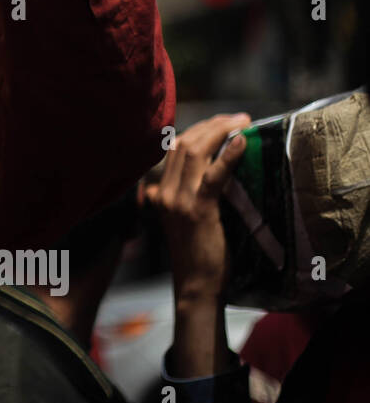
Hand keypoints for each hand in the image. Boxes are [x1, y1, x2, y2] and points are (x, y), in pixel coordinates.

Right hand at [142, 112, 249, 377]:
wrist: (196, 285)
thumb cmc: (198, 254)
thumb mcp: (183, 220)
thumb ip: (184, 196)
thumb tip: (209, 172)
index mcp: (158, 193)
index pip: (173, 149)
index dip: (198, 130)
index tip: (222, 122)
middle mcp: (163, 192)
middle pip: (182, 144)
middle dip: (211, 125)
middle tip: (237, 117)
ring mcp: (177, 201)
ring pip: (193, 152)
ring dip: (220, 132)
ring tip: (242, 122)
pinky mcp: (197, 210)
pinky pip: (212, 175)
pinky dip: (227, 155)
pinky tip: (241, 141)